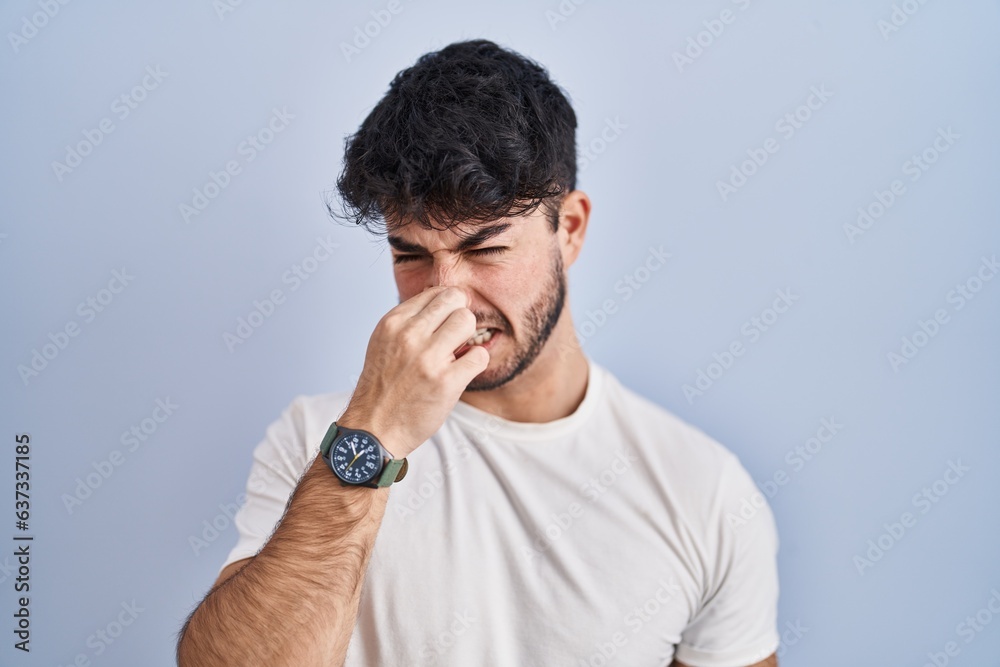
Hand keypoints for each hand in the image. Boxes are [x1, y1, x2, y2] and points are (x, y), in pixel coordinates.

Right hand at [338, 286, 488, 458]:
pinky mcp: (446, 381)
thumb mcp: (384, 343)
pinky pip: (479, 355)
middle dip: (460, 316)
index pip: (435, 292)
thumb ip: (409, 322)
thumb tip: (444, 303)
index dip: (446, 307)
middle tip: (455, 338)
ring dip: (469, 338)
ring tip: (456, 355)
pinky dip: (476, 363)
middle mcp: (409, 335)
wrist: (373, 429)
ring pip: (468, 320)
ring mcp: (428, 358)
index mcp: (393, 322)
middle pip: (455, 300)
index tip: (444, 325)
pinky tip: (461, 372)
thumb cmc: (382, 388)